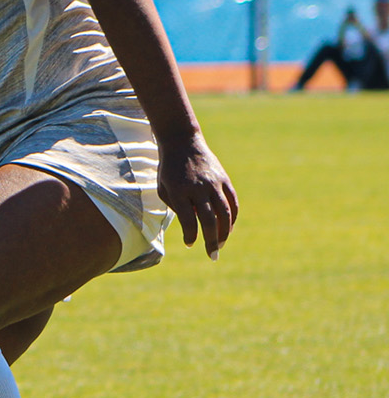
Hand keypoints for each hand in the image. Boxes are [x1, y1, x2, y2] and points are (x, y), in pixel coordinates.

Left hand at [158, 133, 237, 259]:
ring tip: (220, 245)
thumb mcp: (163, 187)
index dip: (190, 235)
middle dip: (211, 240)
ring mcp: (213, 183)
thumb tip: (194, 224)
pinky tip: (228, 229)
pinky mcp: (224, 179)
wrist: (182, 142)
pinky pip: (233, 202)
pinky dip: (233, 218)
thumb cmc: (169, 169)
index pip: (188, 219)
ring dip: (224, 232)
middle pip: (209, 219)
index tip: (190, 243)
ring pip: (225, 213)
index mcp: (179, 191)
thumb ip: (176, 206)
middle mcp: (198, 188)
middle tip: (212, 255)